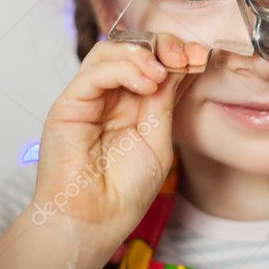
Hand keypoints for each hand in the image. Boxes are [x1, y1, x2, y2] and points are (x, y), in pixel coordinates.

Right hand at [31, 34, 207, 250]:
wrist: (96, 220)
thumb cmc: (124, 191)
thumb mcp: (158, 139)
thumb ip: (164, 101)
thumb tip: (178, 66)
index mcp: (133, 104)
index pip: (153, 63)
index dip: (176, 54)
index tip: (199, 56)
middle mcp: (110, 96)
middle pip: (131, 49)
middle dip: (162, 47)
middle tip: (183, 56)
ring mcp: (88, 98)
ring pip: (109, 51)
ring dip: (142, 53)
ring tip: (161, 72)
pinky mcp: (69, 104)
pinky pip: (95, 72)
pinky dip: (124, 69)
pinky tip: (146, 83)